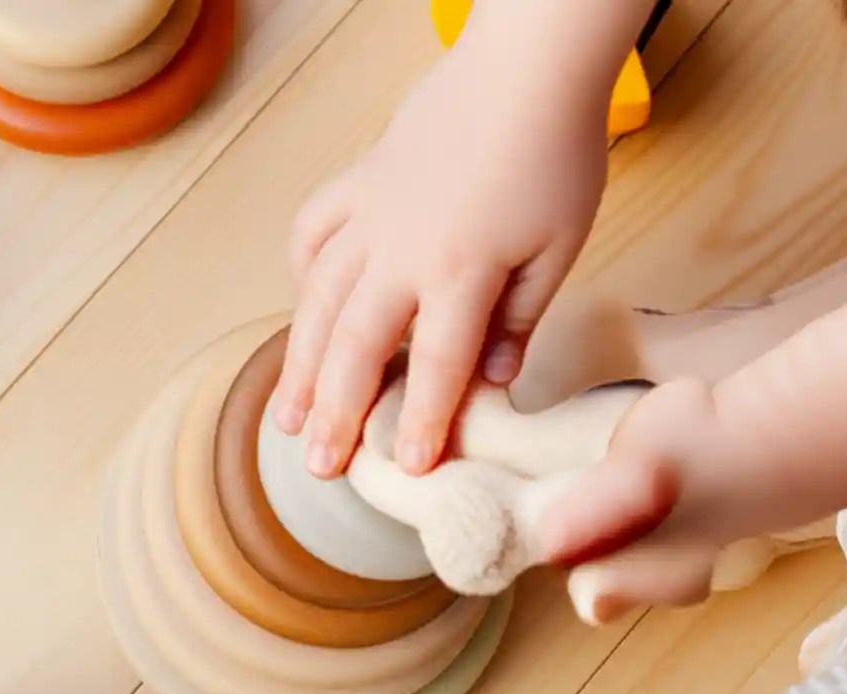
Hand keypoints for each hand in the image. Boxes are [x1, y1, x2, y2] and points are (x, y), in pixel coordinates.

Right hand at [273, 33, 612, 478]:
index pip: (438, 366)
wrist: (524, 70)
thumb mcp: (558, 246)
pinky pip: (314, 232)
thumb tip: (494, 380)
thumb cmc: (555, 154)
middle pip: (361, 346)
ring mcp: (371, 215)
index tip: (412, 470)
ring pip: (321, 300)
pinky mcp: (360, 183)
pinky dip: (302, 273)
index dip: (425, 424)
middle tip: (320, 466)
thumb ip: (518, 317)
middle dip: (340, 413)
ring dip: (303, 363)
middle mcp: (403, 251)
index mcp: (462, 271)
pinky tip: (303, 304)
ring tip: (287, 416)